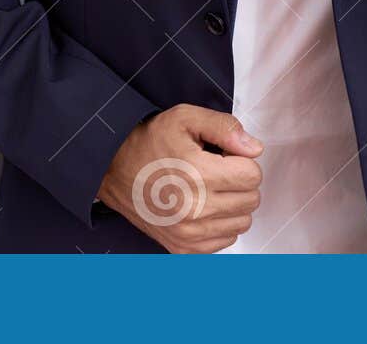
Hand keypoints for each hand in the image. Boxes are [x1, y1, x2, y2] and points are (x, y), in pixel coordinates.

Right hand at [97, 104, 263, 252]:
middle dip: (238, 181)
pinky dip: (220, 224)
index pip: (253, 175)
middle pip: (251, 199)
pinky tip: (202, 207)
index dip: (241, 160)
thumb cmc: (148, 143)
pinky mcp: (184, 248)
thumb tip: (253, 148)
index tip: (223, 156)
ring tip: (207, 188)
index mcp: (197, 174)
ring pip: (242, 222)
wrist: (113, 170)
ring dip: (232, 204)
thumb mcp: (185, 118)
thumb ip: (224, 127)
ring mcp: (189, 233)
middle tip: (214, 170)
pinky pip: (226, 240)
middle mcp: (194, 209)